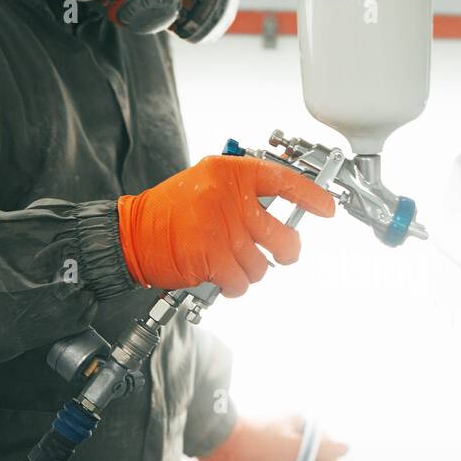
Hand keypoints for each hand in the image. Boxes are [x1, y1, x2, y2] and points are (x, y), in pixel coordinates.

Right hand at [117, 154, 334, 296]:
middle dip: (288, 252)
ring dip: (249, 272)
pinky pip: (241, 282)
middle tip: (283, 254)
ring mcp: (222, 229)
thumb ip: (241, 192)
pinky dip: (233, 286)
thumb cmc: (170, 212)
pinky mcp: (212, 258)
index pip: (283, 180)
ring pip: (262, 266)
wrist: (132, 233)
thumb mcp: (206, 183)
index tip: (328, 207)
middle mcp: (229, 198)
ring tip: (229, 263)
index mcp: (231, 174)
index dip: (311, 195)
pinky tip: (219, 276)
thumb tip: (278, 209)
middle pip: (283, 235)